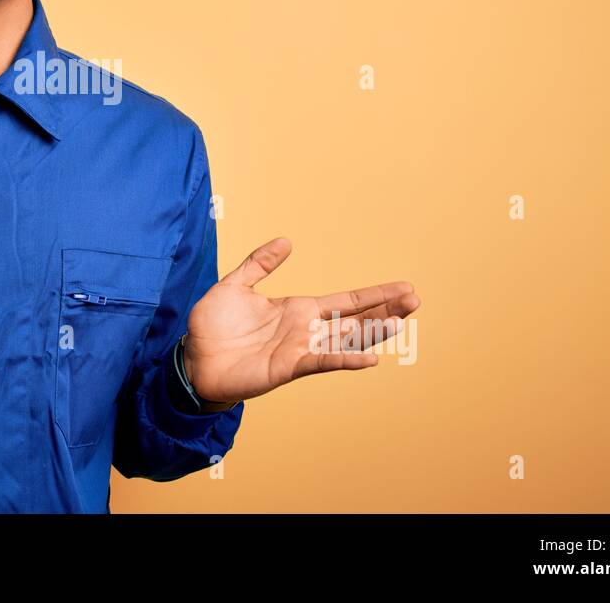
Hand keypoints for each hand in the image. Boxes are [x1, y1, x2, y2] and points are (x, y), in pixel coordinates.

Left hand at [181, 237, 420, 405]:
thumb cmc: (213, 327)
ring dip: (373, 332)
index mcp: (298, 309)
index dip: (374, 294)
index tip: (404, 286)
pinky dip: (345, 359)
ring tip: (402, 321)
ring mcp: (300, 349)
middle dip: (385, 309)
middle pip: (355, 319)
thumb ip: (259, 264)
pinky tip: (369, 358)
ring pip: (345, 340)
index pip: (345, 300)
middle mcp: (306, 330)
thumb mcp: (235, 285)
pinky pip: (322, 362)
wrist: (193, 358)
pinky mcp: (288, 367)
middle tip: (416, 299)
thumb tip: (286, 242)